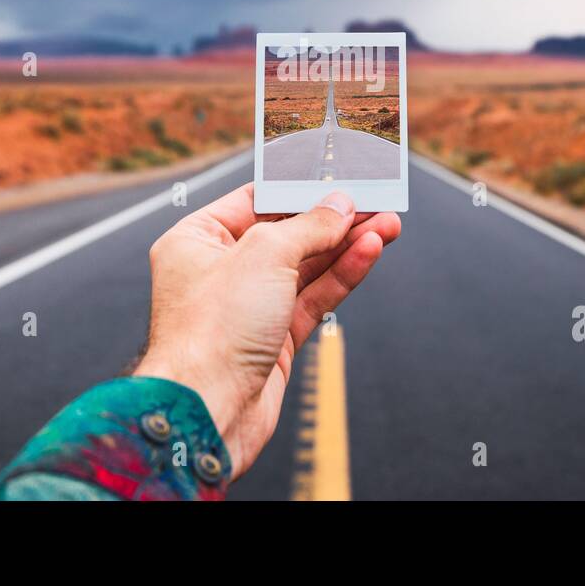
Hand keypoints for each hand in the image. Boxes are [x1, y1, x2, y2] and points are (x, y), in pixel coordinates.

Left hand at [134, 184, 400, 477]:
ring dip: (347, 244)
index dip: (298, 186)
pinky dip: (343, 274)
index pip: (255, 199)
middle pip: (287, 232)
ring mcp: (248, 307)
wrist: (207, 411)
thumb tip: (339, 203)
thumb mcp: (264, 254)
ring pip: (307, 266)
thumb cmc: (214, 328)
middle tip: (375, 199)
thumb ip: (308, 225)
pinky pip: (314, 298)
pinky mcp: (273, 340)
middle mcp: (220, 270)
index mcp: (196, 240)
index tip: (337, 174)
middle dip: (333, 217)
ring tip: (388, 224)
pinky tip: (370, 251)